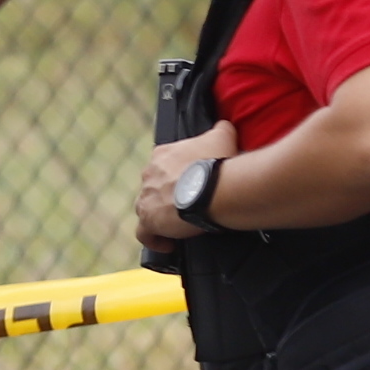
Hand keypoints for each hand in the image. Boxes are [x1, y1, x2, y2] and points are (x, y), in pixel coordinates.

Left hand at [136, 122, 240, 249]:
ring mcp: (146, 198)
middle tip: (192, 203)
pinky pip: (144, 232)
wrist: (212, 188)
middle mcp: (149, 175)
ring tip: (182, 223)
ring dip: (163, 215)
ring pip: (149, 208)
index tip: (191, 182)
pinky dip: (154, 238)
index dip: (178, 174)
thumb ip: (220, 130)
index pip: (164, 164)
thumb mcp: (222, 136)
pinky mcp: (149, 219)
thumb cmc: (216, 163)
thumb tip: (224, 126)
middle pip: (156, 186)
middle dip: (171, 194)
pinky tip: (168, 243)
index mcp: (162, 155)